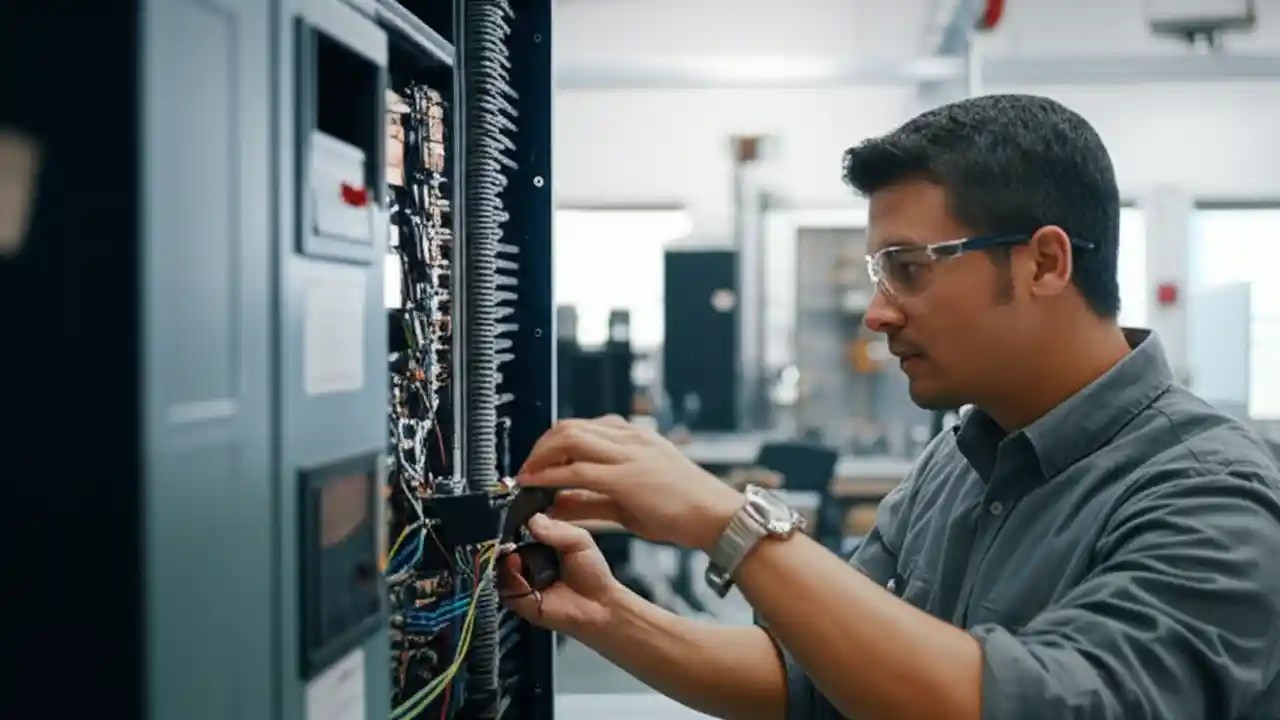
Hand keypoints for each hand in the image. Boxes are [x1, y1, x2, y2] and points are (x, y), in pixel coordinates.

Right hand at [498, 513, 620, 634]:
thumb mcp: (579, 542)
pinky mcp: (517, 600)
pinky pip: (504, 589)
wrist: (597, 608)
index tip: (508, 516)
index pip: (518, 528)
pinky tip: (521, 577)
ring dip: (506, 563)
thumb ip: (557, 530)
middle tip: (507, 540)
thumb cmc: (591, 573)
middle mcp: (525, 559)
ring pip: (500, 567)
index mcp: (539, 542)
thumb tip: (532, 519)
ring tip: (516, 559)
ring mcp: (519, 579)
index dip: (513, 522)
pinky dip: (511, 582)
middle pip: (503, 547)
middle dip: (503, 543)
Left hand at [517, 415, 743, 550]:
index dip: (552, 444)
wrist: (717, 517)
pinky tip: (535, 487)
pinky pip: (578, 470)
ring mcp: (629, 454)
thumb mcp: (631, 500)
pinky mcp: (627, 477)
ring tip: (525, 477)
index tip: (537, 463)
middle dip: (540, 447)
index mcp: (635, 437)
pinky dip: (550, 476)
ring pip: (569, 439)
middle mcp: (631, 438)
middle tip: (525, 470)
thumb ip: (593, 499)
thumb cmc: (682, 509)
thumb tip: (558, 502)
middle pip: (569, 427)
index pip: (583, 427)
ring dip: (540, 457)